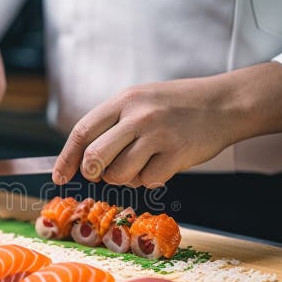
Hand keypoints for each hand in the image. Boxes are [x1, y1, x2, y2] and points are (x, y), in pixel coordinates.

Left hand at [52, 62, 281, 186]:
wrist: (223, 104)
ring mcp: (158, 135)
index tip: (59, 176)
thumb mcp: (140, 101)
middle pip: (95, 158)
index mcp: (124, 100)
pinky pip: (147, 182)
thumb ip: (112, 124)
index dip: (66, 158)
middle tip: (100, 175)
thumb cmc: (176, 106)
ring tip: (142, 163)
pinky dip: (150, 180)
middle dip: (92, 173)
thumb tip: (82, 161)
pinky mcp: (176, 154)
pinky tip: (162, 164)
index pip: (82, 131)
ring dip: (125, 178)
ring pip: (120, 175)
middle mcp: (138, 116)